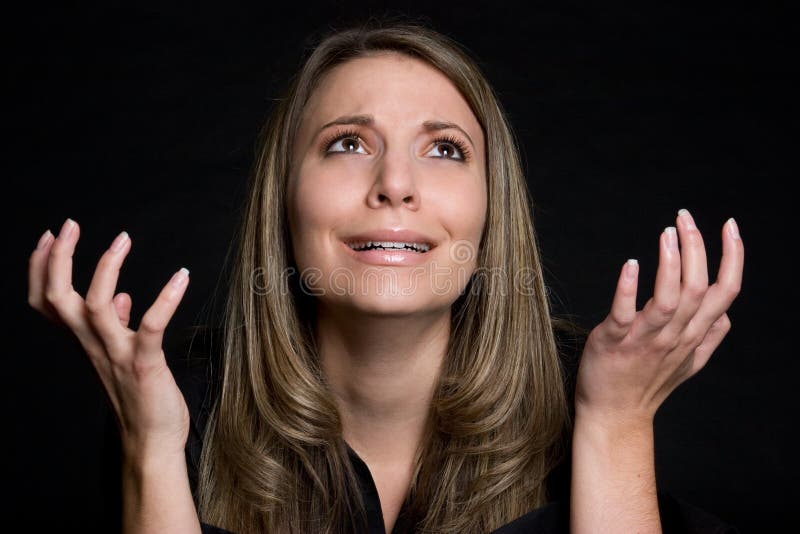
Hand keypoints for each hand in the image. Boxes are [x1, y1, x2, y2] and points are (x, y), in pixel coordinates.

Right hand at [28, 218, 191, 459]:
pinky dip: (165, 299)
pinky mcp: (144, 364)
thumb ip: (118, 326)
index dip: (41, 269)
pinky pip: (149, 326)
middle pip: (57, 298)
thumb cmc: (141, 397)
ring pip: (95, 306)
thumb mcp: (123, 356)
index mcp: (85, 342)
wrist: (152, 441)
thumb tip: (123, 297)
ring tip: (123, 238)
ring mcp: (117, 355)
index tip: (48, 236)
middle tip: (68, 225)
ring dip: (107, 268)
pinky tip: (182, 276)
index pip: (47, 302)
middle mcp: (93, 346)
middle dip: (58, 259)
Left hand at [574, 209, 743, 425]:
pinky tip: (631, 265)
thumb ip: (709, 338)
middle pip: (699, 288)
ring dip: (670, 264)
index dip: (733, 257)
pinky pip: (625, 314)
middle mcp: (676, 336)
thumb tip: (727, 316)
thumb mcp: (688, 365)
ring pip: (669, 299)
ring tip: (667, 234)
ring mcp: (645, 341)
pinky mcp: (613, 343)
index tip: (730, 225)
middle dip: (697, 248)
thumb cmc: (648, 385)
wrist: (614, 416)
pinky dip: (629, 289)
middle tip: (685, 218)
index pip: (726, 292)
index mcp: (695, 335)